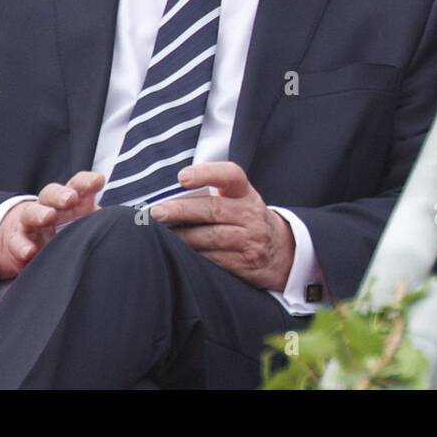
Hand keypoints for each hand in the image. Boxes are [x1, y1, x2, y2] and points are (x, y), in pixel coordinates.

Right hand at [0, 171, 105, 279]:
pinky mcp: (16, 239)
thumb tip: (138, 223)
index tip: (99, 181)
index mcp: (71, 200)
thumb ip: (104, 222)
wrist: (29, 242)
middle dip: (62, 194)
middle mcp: (50, 206)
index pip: (78, 184)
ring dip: (39, 213)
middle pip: (52, 193)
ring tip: (48, 217)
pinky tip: (29, 252)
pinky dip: (22, 246)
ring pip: (32, 212)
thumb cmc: (67, 229)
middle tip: (71, 198)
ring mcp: (30, 221)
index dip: (87, 181)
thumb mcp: (85, 223)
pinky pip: (16, 241)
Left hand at [148, 161, 295, 290]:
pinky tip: (177, 253)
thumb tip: (167, 199)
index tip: (182, 177)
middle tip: (157, 212)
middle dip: (182, 210)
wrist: (280, 252)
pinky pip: (213, 259)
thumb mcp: (237, 202)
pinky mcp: (245, 263)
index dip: (206, 173)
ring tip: (159, 235)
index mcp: (245, 193)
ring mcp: (250, 239)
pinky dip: (193, 256)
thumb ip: (209, 196)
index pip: (230, 175)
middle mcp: (250, 213)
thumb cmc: (244, 221)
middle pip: (214, 209)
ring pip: (211, 237)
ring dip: (182, 237)